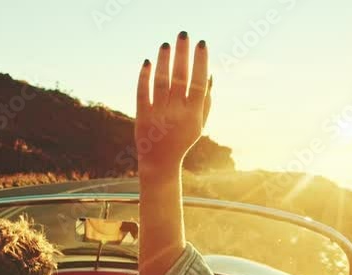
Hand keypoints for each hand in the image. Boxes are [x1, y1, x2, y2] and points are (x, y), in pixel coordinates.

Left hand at [136, 31, 211, 173]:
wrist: (160, 163)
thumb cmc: (182, 139)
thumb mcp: (199, 123)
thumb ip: (206, 100)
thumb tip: (209, 73)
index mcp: (193, 115)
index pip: (198, 82)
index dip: (200, 62)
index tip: (202, 43)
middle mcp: (176, 114)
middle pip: (180, 78)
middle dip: (182, 54)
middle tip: (183, 34)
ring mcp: (158, 115)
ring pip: (161, 82)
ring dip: (163, 61)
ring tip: (166, 44)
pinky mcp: (142, 117)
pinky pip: (142, 93)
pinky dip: (144, 77)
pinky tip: (147, 61)